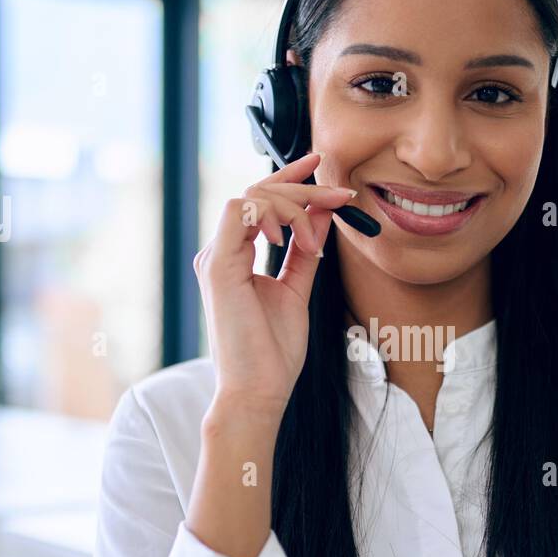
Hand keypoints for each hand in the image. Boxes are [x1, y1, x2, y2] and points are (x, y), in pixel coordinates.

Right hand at [193, 151, 355, 420]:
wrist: (259, 390)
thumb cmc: (274, 353)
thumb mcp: (298, 288)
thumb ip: (306, 250)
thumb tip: (324, 214)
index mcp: (236, 257)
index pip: (260, 201)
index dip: (290, 178)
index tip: (320, 165)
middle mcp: (222, 253)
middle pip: (258, 192)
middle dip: (304, 188)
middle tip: (341, 197)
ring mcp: (216, 257)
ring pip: (251, 195)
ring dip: (295, 206)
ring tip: (317, 241)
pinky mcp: (217, 265)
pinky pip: (239, 210)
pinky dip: (271, 213)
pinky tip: (291, 236)